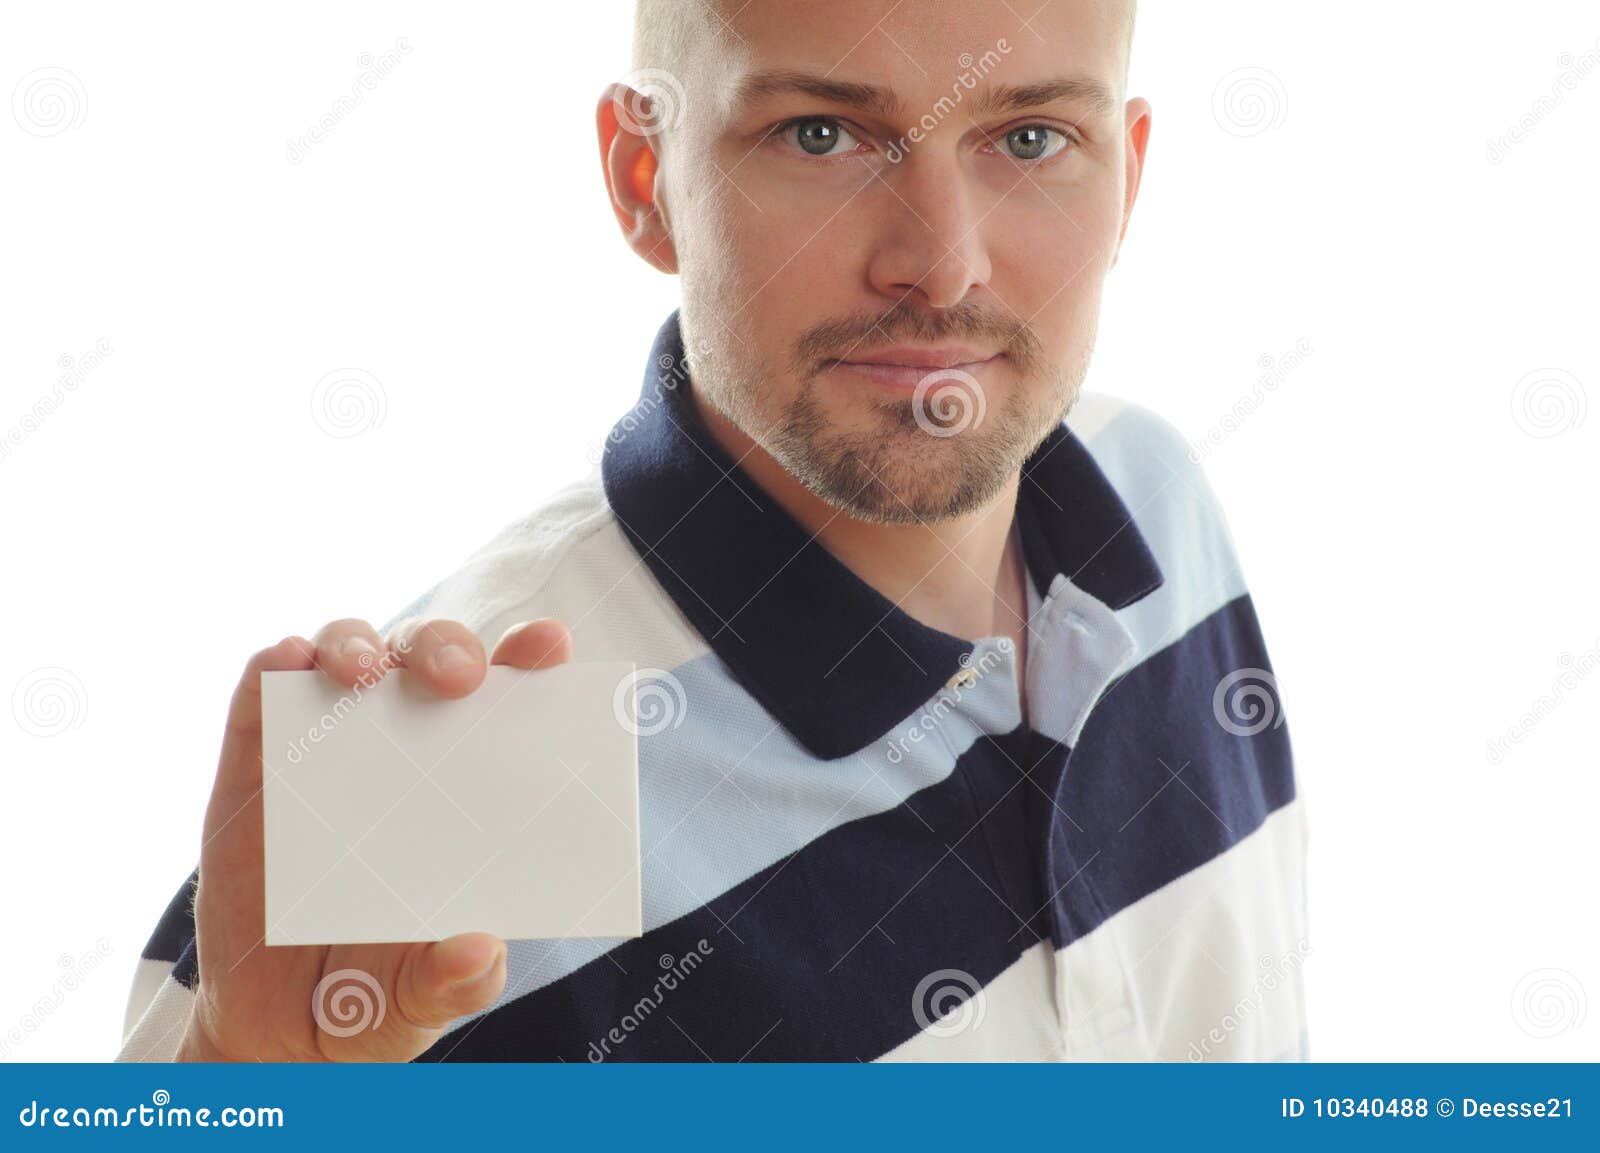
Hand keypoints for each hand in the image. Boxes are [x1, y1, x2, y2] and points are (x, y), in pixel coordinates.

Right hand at [177, 615, 571, 1061]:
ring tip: (362, 673)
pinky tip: (285, 665)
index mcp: (468, 786)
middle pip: (427, 659)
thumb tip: (480, 952)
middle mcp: (402, 749)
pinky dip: (272, 668)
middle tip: (459, 678)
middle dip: (445, 648)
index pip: (509, 699)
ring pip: (345, 655)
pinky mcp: (252, 768)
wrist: (272, 1033)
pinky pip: (259, 697)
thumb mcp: (422, 1001)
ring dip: (356, 644)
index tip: (550, 642)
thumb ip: (455, 983)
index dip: (530, 656)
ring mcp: (324, 750)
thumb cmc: (374, 997)